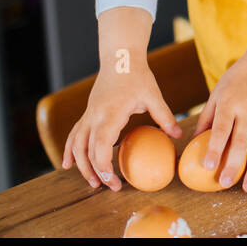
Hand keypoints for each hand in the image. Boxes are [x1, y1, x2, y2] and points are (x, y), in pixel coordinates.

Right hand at [62, 56, 182, 191]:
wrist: (120, 57)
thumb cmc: (137, 75)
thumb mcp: (153, 95)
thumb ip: (164, 116)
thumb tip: (178, 135)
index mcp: (111, 113)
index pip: (101, 145)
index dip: (103, 166)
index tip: (112, 181)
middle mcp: (95, 116)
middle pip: (88, 150)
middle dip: (96, 172)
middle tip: (109, 188)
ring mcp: (88, 114)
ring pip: (77, 144)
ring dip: (81, 165)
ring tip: (91, 183)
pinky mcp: (87, 113)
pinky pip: (74, 134)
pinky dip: (70, 150)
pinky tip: (67, 163)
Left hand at [193, 49, 246, 192]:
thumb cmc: (238, 79)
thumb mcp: (218, 92)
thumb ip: (207, 118)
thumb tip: (195, 143)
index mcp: (231, 102)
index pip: (222, 130)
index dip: (215, 149)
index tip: (208, 167)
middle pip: (242, 142)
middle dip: (233, 165)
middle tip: (225, 183)